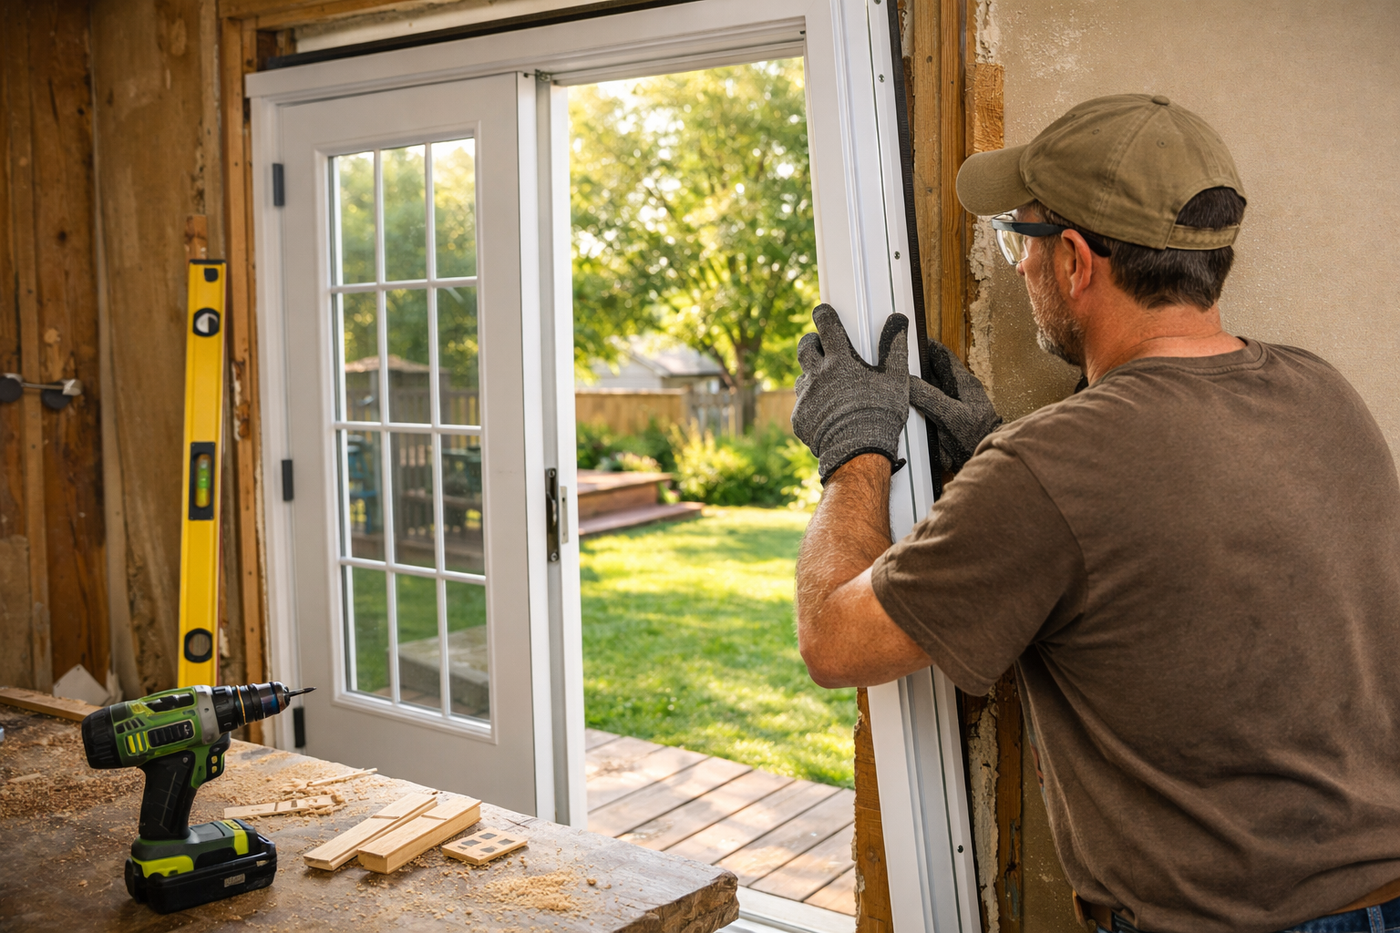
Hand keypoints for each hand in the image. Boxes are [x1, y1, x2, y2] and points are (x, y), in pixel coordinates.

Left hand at [792, 305, 910, 482]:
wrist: (858, 452)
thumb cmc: (880, 415)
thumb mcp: (895, 380)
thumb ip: (895, 348)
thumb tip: (898, 321)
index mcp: (840, 362)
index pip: (827, 327)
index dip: (823, 315)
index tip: (823, 312)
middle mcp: (818, 375)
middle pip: (805, 347)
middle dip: (811, 342)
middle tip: (821, 346)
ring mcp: (806, 397)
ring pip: (802, 376)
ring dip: (811, 374)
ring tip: (826, 382)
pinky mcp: (800, 418)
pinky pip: (802, 404)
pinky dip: (812, 403)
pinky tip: (825, 412)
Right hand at [908, 342, 1001, 471]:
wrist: (985, 455)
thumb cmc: (974, 435)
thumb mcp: (948, 414)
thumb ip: (928, 396)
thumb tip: (908, 382)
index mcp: (963, 382)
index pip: (944, 356)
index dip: (928, 347)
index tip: (912, 341)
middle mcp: (960, 389)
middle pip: (936, 370)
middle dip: (920, 365)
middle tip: (901, 361)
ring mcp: (957, 402)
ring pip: (935, 386)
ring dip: (920, 383)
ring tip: (902, 381)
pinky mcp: (953, 416)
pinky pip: (934, 402)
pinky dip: (923, 399)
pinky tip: (912, 404)